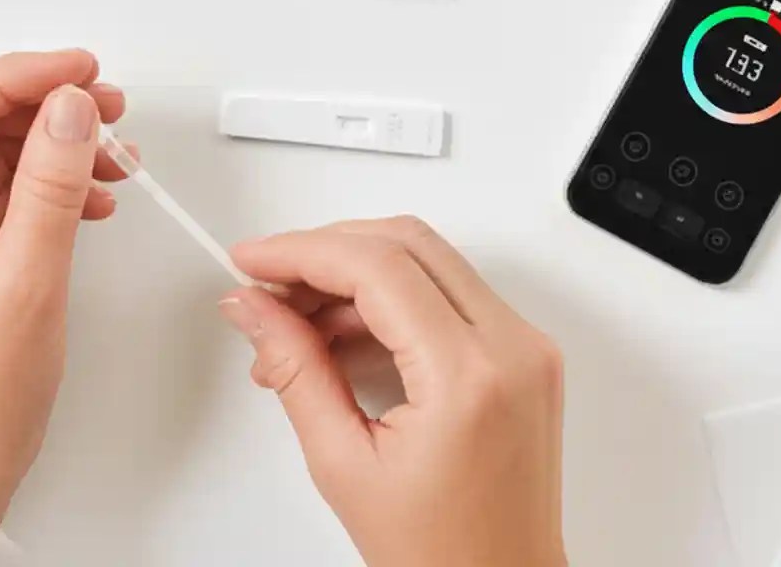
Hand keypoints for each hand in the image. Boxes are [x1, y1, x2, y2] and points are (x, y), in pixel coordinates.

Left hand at [0, 50, 129, 524]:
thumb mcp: (25, 281)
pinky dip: (53, 184)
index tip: (79, 71)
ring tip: (114, 153)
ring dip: (57, 146)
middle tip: (107, 105)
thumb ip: (52, 186)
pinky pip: (7, 190)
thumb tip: (72, 109)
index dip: (17, 76)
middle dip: (43, 107)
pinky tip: (93, 194)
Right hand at [219, 217, 565, 566]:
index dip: (303, 252)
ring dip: (356, 275)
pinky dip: (391, 302)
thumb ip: (295, 370)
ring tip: (295, 327)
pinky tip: (341, 338)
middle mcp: (513, 348)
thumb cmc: (441, 555)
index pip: (378, 268)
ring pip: (429, 262)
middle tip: (269, 285)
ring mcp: (526, 347)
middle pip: (407, 245)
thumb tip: (254, 308)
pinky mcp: (525, 354)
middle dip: (327, 252)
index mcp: (469, 378)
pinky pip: (451, 295)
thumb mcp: (343, 462)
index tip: (254, 261)